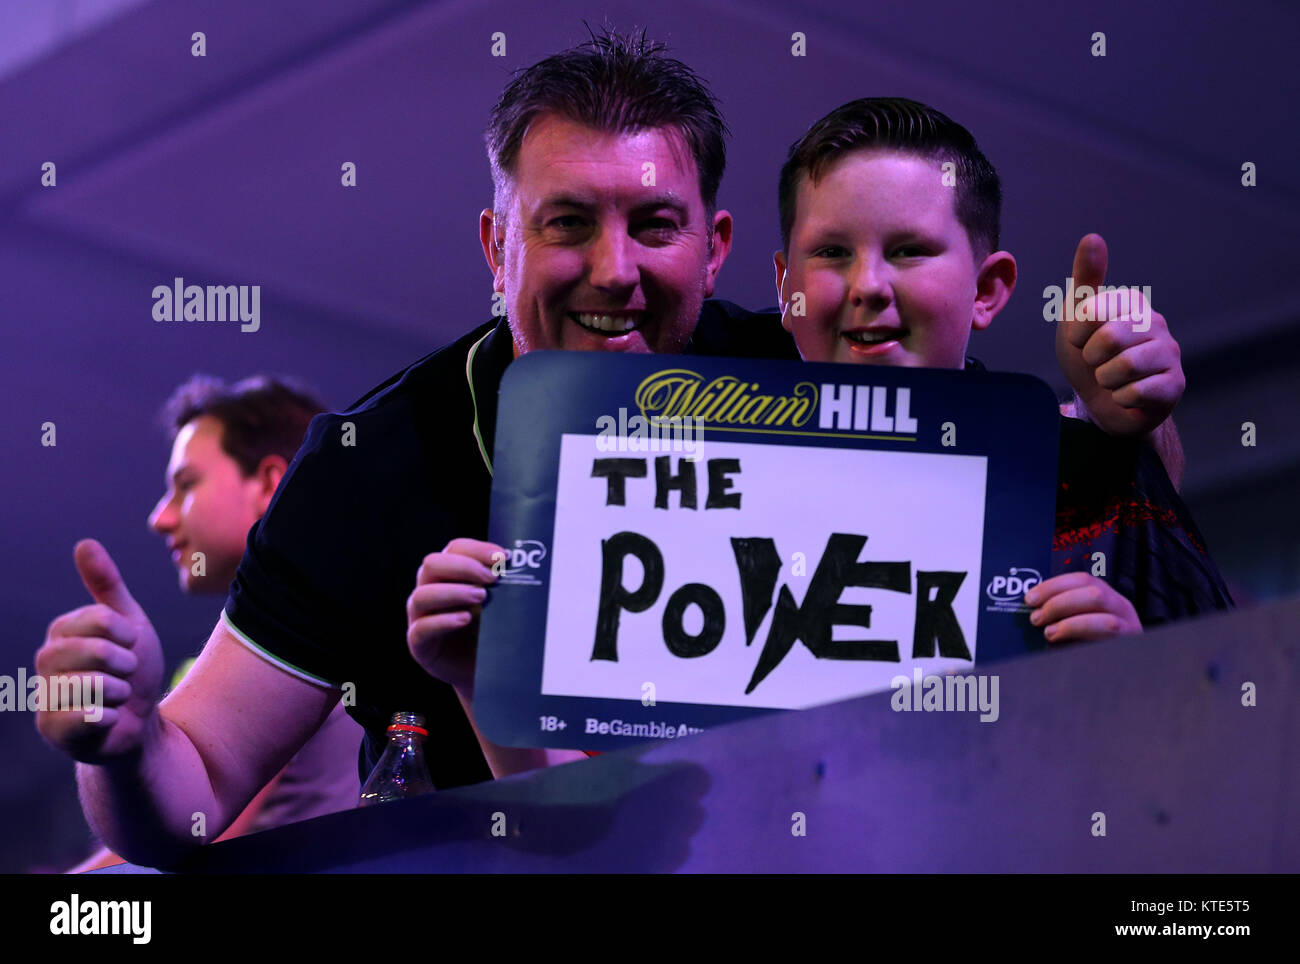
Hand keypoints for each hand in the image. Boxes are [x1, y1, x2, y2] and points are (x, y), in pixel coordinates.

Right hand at [35, 540, 164, 762]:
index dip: (125, 634)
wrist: (141, 721)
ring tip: (118, 696)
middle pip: (94, 651)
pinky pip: (86, 718)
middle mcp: (46, 661)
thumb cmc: (132, 670)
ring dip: (120, 692)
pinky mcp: (52, 730)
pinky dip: (111, 717)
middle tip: (127, 673)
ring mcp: (45, 696)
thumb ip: (107, 586)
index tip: (130, 645)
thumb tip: (84, 543)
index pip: (98, 619)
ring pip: (92, 686)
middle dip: (124, 663)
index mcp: (62, 631)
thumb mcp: (129, 623)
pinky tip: (109, 718)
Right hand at [406, 538, 502, 690]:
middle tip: (493, 579)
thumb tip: (526, 562)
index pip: (454, 549)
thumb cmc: (493, 630)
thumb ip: (503, 584)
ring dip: (454, 592)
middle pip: (432, 564)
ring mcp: (420, 617)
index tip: (503, 558)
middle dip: (465, 567)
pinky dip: (443, 621)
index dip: (477, 549)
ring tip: (482, 597)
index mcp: (448, 573)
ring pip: (422, 595)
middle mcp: (429, 590)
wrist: (488, 671)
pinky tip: (465, 619)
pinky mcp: (419, 644)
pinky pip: (421, 629)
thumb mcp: (499, 603)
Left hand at [1024, 572, 1141, 643]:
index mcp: (1107, 596)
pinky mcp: (1128, 649)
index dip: (1053, 586)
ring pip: (1104, 620)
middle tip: (1036, 618)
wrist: (1118, 669)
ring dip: (1070, 625)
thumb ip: (1063, 613)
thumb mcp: (1077, 620)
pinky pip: (1107, 643)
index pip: (1082, 580)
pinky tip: (1063, 646)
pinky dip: (1082, 641)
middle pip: (1094, 595)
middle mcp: (1122, 608)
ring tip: (1049, 633)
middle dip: (1059, 604)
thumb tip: (1034, 611)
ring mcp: (1130, 630)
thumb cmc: (1090, 642)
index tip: (1030, 598)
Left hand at [1055, 233, 1184, 437]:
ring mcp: (1170, 353)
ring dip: (1106, 379)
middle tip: (1097, 363)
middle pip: (1111, 337)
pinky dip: (1121, 398)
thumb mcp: (1076, 318)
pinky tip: (1126, 395)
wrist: (1102, 404)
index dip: (1077, 334)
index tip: (1081, 341)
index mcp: (1132, 303)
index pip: (1093, 311)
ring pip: (1126, 366)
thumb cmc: (1090, 357)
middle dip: (1092, 358)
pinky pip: (1138, 392)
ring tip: (1111, 379)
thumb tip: (1093, 237)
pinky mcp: (1175, 385)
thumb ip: (1085, 279)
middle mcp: (1156, 323)